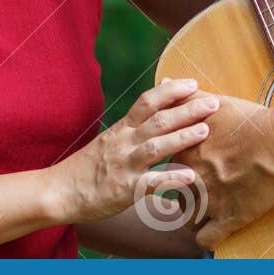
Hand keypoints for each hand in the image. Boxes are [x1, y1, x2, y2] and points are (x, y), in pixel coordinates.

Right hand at [49, 79, 218, 222]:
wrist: (61, 190)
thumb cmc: (91, 164)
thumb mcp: (112, 135)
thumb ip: (137, 118)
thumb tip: (162, 90)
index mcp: (121, 128)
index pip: (147, 101)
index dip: (171, 91)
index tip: (193, 84)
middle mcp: (124, 142)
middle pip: (157, 120)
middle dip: (186, 110)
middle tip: (213, 103)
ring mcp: (124, 164)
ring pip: (156, 146)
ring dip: (182, 137)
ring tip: (205, 130)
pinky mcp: (125, 189)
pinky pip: (151, 182)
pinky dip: (171, 178)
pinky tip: (191, 176)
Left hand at [176, 93, 273, 250]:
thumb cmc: (249, 119)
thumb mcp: (213, 101)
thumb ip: (186, 95)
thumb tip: (167, 81)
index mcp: (184, 151)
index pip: (163, 166)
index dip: (171, 168)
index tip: (180, 168)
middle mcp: (190, 177)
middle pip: (170, 191)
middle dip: (178, 191)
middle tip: (191, 189)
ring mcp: (208, 200)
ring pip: (185, 217)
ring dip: (192, 214)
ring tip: (203, 210)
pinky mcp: (228, 218)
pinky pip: (205, 240)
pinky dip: (206, 238)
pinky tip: (213, 231)